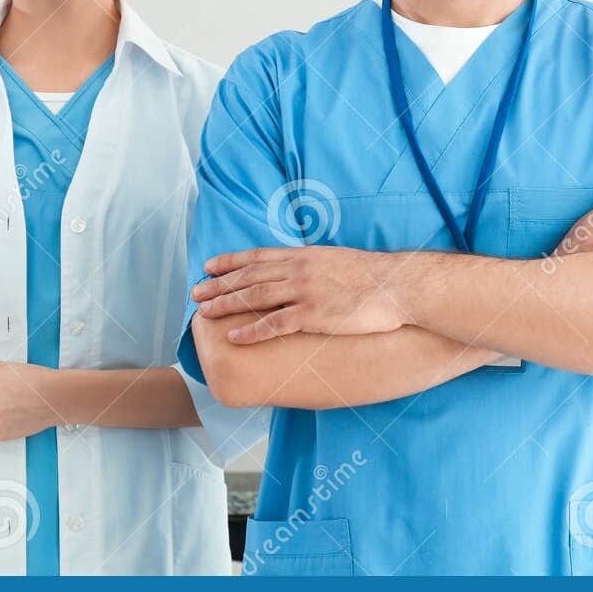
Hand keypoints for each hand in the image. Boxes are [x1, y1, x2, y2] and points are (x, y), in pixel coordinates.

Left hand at [191, 246, 411, 342]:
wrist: (396, 285)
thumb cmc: (373, 276)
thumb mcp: (338, 260)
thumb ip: (314, 266)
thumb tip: (301, 271)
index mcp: (305, 256)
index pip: (258, 256)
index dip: (231, 261)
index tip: (209, 265)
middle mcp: (300, 270)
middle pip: (250, 276)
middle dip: (219, 284)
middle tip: (195, 293)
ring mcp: (305, 291)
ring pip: (255, 296)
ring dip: (226, 304)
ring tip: (204, 312)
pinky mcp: (314, 314)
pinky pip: (275, 323)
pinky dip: (251, 329)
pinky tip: (233, 335)